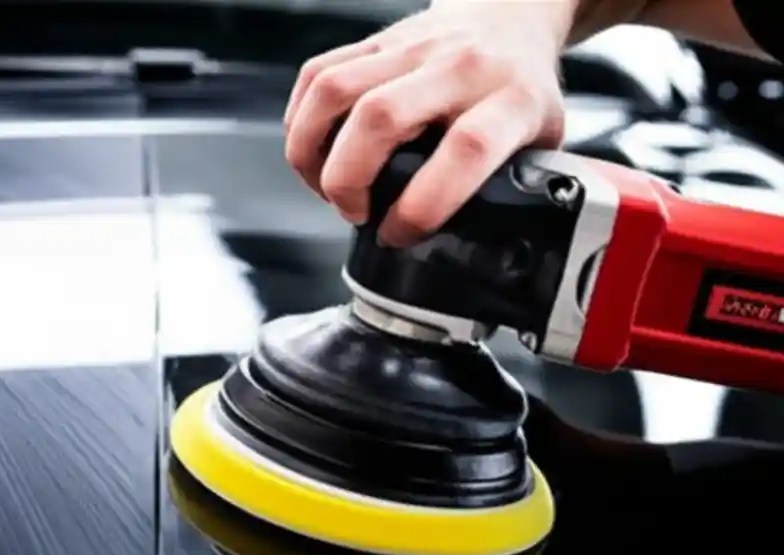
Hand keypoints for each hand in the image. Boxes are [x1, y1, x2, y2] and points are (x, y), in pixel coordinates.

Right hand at [283, 0, 573, 245]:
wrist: (509, 19)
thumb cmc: (518, 87)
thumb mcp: (541, 141)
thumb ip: (517, 190)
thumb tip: (483, 245)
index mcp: (510, 99)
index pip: (468, 148)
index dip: (423, 205)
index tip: (400, 232)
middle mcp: (459, 67)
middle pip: (381, 117)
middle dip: (349, 181)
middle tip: (354, 212)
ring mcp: (412, 48)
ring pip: (336, 92)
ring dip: (312, 152)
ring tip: (324, 186)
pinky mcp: (375, 41)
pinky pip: (317, 75)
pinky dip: (300, 121)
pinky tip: (313, 151)